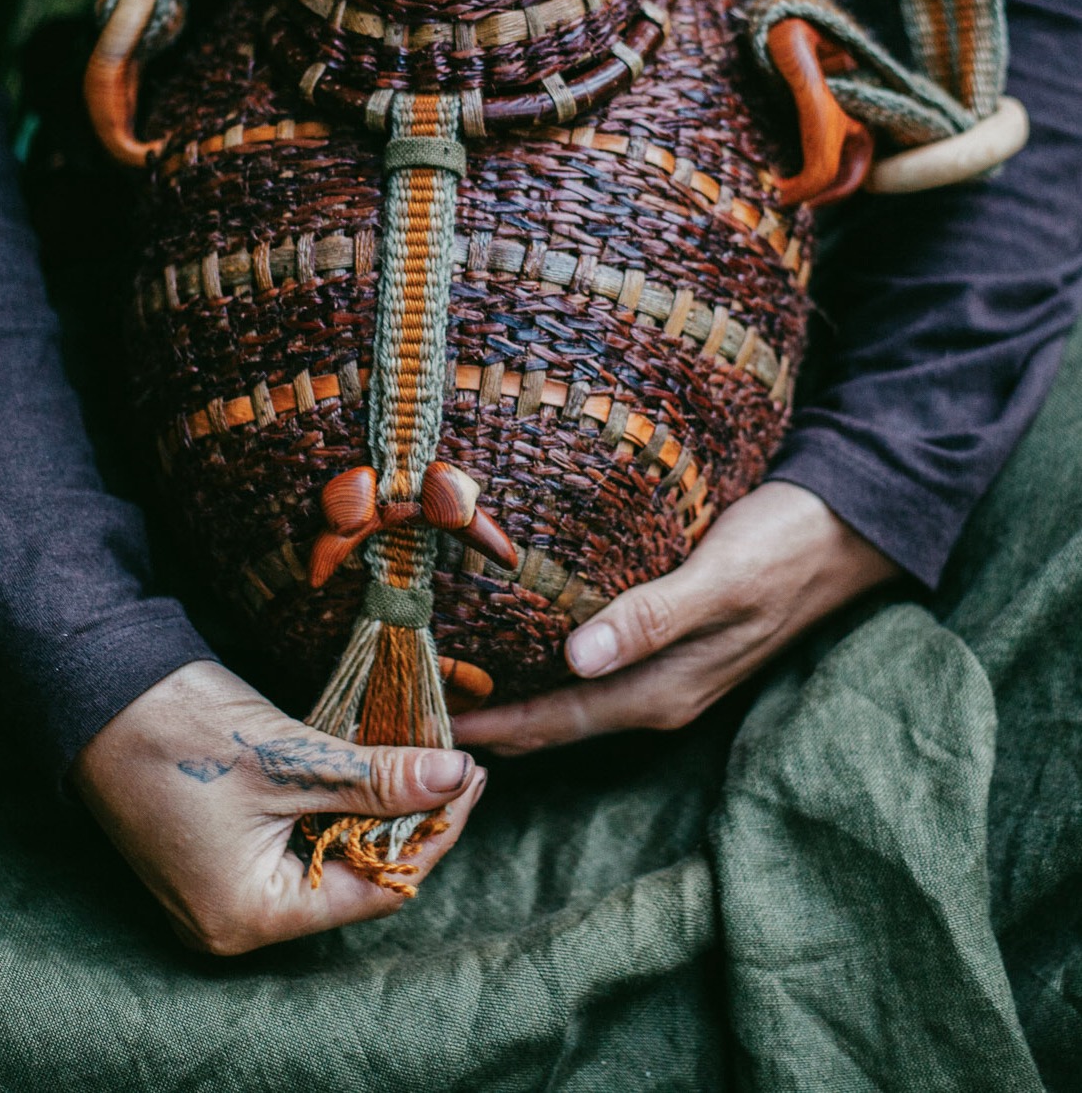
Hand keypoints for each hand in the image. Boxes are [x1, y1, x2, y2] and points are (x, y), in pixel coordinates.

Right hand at [73, 660, 484, 955]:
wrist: (95, 687)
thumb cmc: (180, 730)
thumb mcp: (289, 756)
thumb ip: (375, 777)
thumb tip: (455, 778)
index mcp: (249, 915)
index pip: (372, 889)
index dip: (431, 835)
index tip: (473, 779)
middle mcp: (234, 917)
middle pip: (352, 877)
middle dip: (409, 821)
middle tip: (457, 764)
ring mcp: (221, 886)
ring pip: (328, 855)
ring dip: (375, 808)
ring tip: (425, 760)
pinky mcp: (217, 851)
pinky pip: (296, 839)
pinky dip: (336, 803)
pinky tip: (372, 766)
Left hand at [454, 481, 899, 754]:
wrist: (846, 526)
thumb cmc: (782, 545)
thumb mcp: (720, 579)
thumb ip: (653, 619)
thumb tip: (578, 663)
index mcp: (663, 690)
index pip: (553, 723)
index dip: (487, 728)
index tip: (418, 718)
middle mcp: (659, 692)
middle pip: (553, 719)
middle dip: (486, 719)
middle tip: (407, 700)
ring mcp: (666, 669)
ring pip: (569, 694)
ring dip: (510, 692)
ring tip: (443, 677)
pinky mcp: (669, 638)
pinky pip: (589, 663)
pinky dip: (543, 660)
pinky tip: (511, 634)